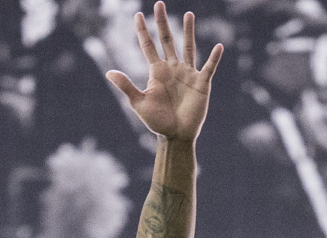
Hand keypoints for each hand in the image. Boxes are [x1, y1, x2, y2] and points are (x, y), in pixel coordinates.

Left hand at [107, 3, 221, 142]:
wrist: (176, 136)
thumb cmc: (157, 121)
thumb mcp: (139, 103)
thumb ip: (126, 86)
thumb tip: (108, 72)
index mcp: (157, 72)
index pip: (148, 46)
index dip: (143, 31)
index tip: (137, 15)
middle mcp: (172, 68)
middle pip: (167, 40)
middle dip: (162, 23)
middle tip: (159, 4)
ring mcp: (188, 74)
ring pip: (188, 48)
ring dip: (188, 32)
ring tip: (189, 14)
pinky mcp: (201, 84)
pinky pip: (208, 68)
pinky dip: (214, 58)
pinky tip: (218, 47)